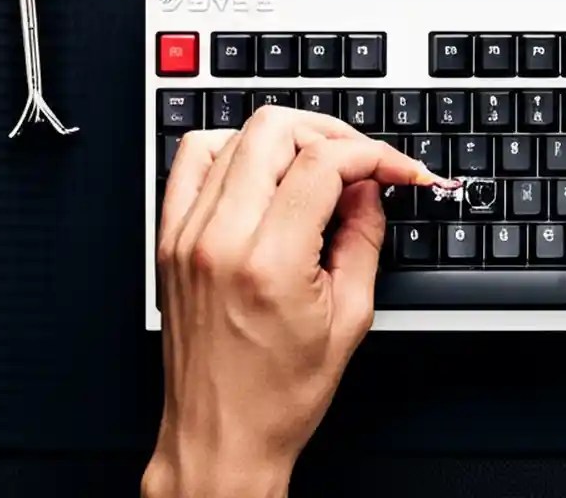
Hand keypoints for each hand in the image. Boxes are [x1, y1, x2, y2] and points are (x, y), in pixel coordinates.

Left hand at [142, 107, 444, 497]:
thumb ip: (364, 239)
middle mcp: (219, 239)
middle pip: (275, 129)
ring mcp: (186, 235)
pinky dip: (231, 150)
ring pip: (233, 134)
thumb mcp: (350, 317)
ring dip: (285, 139)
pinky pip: (191, 161)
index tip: (396, 168)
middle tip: (360, 161)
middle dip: (331, 134)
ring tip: (315, 166)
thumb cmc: (279, 396)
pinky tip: (260, 173)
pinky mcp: (169, 239)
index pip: (323, 163)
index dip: (373, 154)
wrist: (221, 436)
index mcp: (268, 262)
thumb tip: (370, 189)